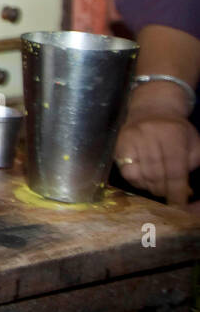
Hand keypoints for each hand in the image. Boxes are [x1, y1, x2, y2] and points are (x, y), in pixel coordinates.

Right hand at [115, 85, 199, 205]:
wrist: (151, 108)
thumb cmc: (175, 129)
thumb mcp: (193, 142)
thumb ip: (191, 163)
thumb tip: (184, 190)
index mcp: (172, 134)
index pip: (175, 169)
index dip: (177, 189)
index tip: (179, 203)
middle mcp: (149, 135)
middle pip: (156, 173)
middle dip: (164, 190)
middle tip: (169, 196)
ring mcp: (131, 139)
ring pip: (140, 174)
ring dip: (150, 187)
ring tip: (158, 188)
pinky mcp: (118, 145)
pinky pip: (126, 171)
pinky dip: (137, 181)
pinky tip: (144, 180)